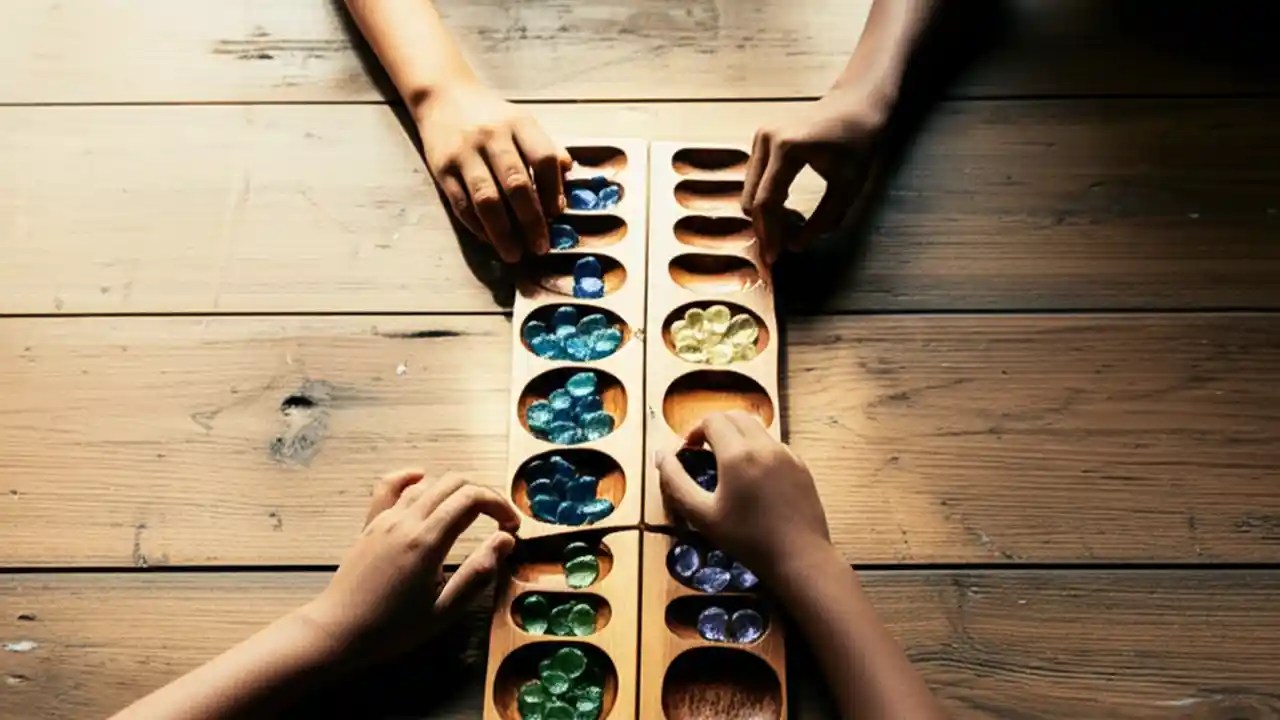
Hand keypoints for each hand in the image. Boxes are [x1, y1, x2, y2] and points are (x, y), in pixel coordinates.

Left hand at [299, 469, 519, 665]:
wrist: (340, 631)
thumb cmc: (392, 628)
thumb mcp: (444, 611)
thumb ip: (478, 573)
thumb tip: (504, 541)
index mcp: (427, 542)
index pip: (472, 499)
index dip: (499, 505)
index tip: (510, 526)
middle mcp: (406, 521)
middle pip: (453, 483)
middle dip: (483, 494)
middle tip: (497, 519)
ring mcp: (385, 519)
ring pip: (428, 483)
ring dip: (455, 490)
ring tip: (470, 511)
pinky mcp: (371, 523)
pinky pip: (389, 486)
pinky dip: (410, 477)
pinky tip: (422, 478)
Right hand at [415, 82, 571, 261]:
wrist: (443, 96)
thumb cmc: (491, 117)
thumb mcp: (522, 122)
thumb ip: (546, 148)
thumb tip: (570, 175)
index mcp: (518, 124)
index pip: (542, 158)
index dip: (553, 189)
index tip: (557, 215)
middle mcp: (492, 136)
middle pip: (516, 183)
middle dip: (531, 220)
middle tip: (540, 246)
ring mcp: (465, 153)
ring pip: (486, 198)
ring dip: (503, 231)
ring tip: (514, 253)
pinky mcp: (442, 168)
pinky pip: (462, 203)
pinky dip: (478, 226)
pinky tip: (490, 239)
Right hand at [656, 412, 831, 581]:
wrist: (798, 557)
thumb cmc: (745, 539)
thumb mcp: (702, 515)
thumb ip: (676, 481)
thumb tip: (661, 455)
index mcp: (737, 454)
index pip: (712, 419)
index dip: (695, 431)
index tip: (690, 452)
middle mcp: (764, 445)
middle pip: (735, 416)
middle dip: (716, 427)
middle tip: (705, 453)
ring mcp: (787, 454)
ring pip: (757, 429)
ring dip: (738, 437)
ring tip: (729, 467)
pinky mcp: (801, 466)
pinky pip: (774, 446)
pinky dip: (759, 450)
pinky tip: (756, 480)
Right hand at [741, 86, 889, 263]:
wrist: (856, 105)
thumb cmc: (858, 143)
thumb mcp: (848, 187)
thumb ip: (824, 219)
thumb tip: (796, 246)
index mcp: (787, 148)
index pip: (767, 201)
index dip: (769, 234)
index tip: (774, 257)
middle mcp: (766, 139)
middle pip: (751, 198)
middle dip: (763, 228)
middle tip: (779, 251)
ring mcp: (760, 137)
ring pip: (749, 191)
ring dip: (764, 216)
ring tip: (787, 231)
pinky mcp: (761, 140)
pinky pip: (754, 180)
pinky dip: (765, 200)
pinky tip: (785, 213)